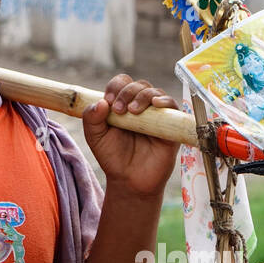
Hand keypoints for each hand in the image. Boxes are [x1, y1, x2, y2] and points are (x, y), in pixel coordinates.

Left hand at [82, 74, 180, 196]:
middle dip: (127, 93)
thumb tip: (100, 102)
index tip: (108, 101)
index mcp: (122, 104)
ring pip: (154, 92)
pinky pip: (172, 106)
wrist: (129, 179)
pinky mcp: (171, 125)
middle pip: (138, 85)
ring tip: (133, 111)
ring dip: (143, 96)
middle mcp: (141, 106)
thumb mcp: (95, 137)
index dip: (115, 87)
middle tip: (119, 110)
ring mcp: (156, 115)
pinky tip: (156, 104)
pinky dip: (165, 101)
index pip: (121, 83)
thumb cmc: (113, 156)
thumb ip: (91, 118)